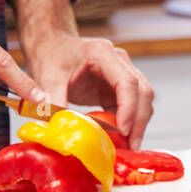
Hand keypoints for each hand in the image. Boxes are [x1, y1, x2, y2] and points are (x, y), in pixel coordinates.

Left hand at [25, 34, 153, 148]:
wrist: (51, 45)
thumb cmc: (51, 54)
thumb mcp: (47, 76)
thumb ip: (54, 100)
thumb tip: (59, 128)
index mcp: (103, 54)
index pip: (127, 82)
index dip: (128, 107)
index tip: (122, 130)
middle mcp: (119, 62)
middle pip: (142, 92)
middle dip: (139, 120)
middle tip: (132, 145)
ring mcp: (121, 74)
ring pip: (142, 99)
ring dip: (138, 123)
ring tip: (129, 145)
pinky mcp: (117, 87)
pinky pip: (130, 106)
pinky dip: (128, 122)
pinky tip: (120, 138)